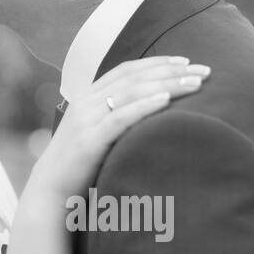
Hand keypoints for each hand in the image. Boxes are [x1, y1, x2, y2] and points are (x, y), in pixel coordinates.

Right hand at [23, 56, 210, 202]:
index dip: (157, 62)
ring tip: (195, 83)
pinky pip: (120, 117)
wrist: (49, 191)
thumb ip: (113, 119)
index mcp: (87, 97)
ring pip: (131, 92)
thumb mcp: (95, 134)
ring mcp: (86, 119)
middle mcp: (85, 102)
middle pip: (134, 77)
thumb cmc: (78, 166)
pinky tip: (166, 100)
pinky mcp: (88, 140)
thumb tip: (148, 114)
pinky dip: (144, 106)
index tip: (186, 61)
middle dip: (171, 71)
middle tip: (204, 71)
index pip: (126, 70)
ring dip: (167, 84)